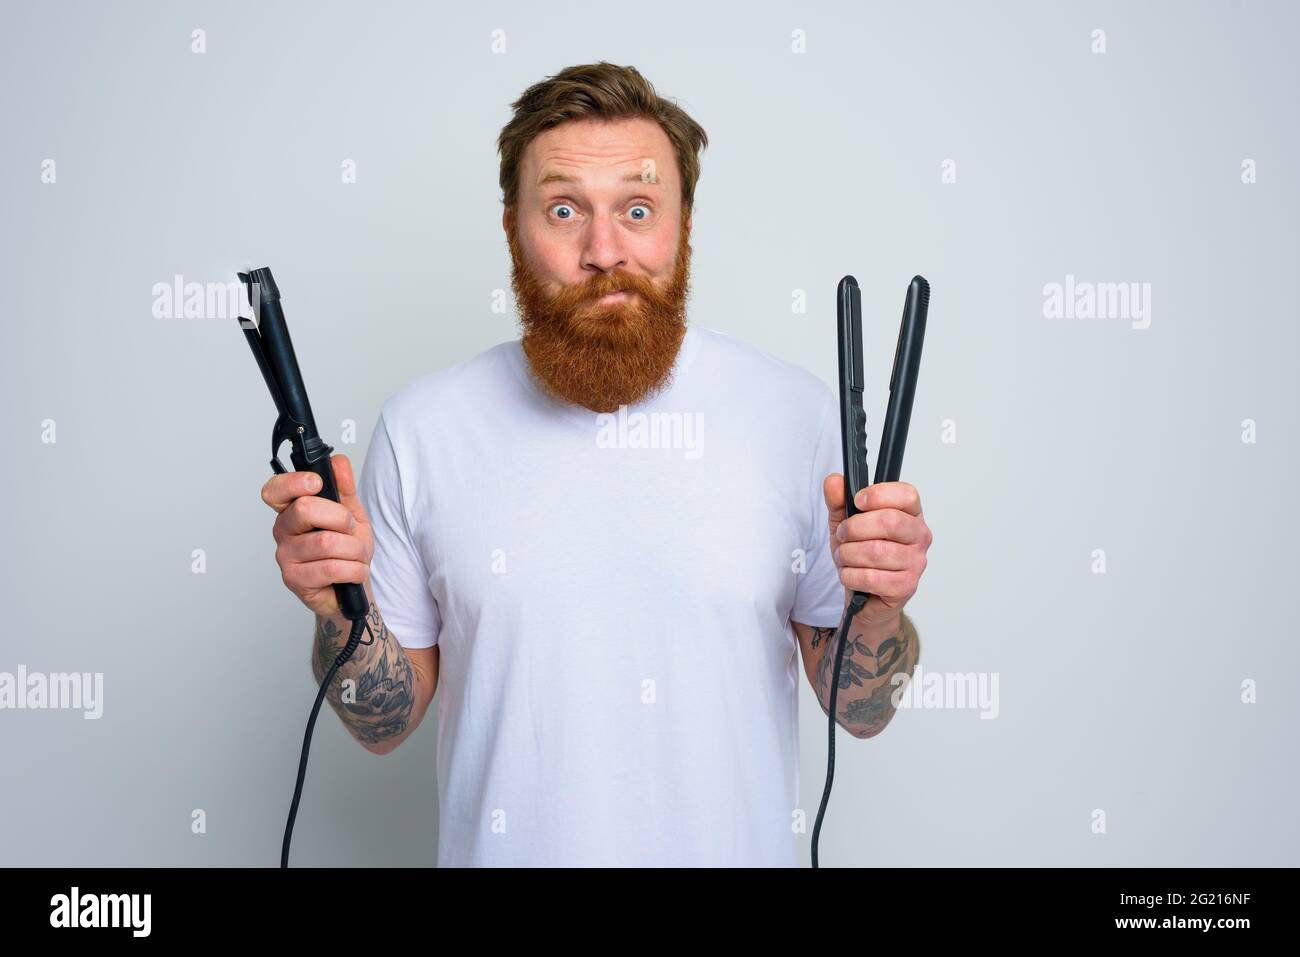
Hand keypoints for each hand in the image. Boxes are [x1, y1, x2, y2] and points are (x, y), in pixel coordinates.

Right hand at [262, 453, 373, 618]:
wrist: (354, 584)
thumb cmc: (348, 549)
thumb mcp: (352, 513)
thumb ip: (345, 487)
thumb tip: (338, 463)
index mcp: (292, 509)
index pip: (275, 489)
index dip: (294, 482)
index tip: (317, 482)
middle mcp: (283, 530)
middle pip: (305, 509)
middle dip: (341, 519)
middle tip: (349, 530)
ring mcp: (285, 555)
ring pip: (326, 542)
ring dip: (354, 549)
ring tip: (356, 555)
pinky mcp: (294, 579)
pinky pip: (331, 567)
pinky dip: (354, 569)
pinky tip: (354, 572)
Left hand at [822, 475, 930, 626]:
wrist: (863, 595)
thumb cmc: (860, 556)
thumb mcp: (845, 523)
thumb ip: (838, 500)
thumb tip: (834, 480)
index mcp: (910, 514)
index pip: (907, 495)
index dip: (879, 494)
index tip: (857, 501)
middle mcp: (919, 536)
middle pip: (890, 521)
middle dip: (855, 528)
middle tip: (843, 535)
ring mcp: (916, 562)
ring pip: (876, 551)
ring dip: (849, 554)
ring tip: (844, 557)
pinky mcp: (906, 586)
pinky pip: (872, 577)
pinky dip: (851, 575)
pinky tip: (850, 574)